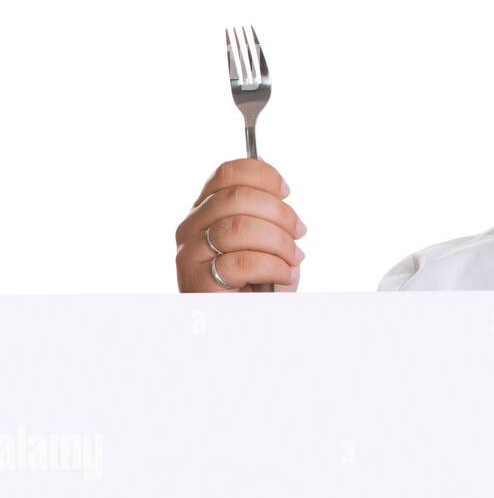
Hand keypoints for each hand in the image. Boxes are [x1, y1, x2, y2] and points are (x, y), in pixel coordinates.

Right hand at [175, 159, 305, 291]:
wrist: (243, 324)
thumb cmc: (258, 282)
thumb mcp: (266, 240)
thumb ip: (266, 211)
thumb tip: (278, 186)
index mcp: (206, 211)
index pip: (227, 173)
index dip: (263, 175)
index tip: (287, 191)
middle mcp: (190, 229)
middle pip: (236, 197)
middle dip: (280, 212)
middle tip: (299, 232)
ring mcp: (189, 256)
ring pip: (238, 227)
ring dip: (279, 242)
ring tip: (292, 258)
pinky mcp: (197, 283)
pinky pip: (241, 262)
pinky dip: (274, 266)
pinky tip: (284, 275)